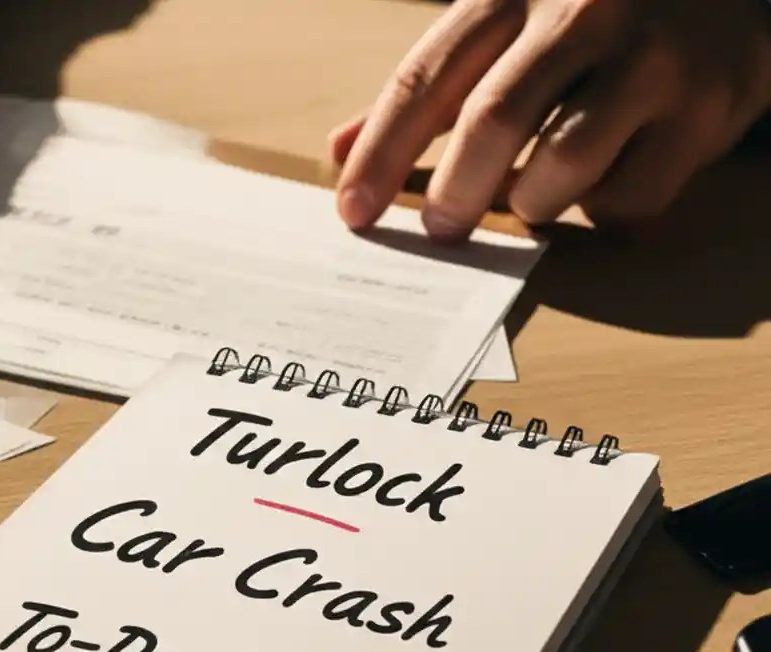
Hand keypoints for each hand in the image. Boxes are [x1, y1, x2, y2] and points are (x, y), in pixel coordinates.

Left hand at [330, 0, 770, 238]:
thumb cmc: (595, 13)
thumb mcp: (507, 23)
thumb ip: (430, 87)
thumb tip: (340, 149)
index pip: (426, 78)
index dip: (381, 152)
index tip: (351, 211)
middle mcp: (584, 10)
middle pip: (493, 119)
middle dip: (455, 192)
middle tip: (440, 229)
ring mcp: (653, 55)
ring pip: (563, 166)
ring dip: (533, 202)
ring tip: (534, 195)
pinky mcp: (713, 104)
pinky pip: (632, 196)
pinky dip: (600, 210)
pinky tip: (601, 183)